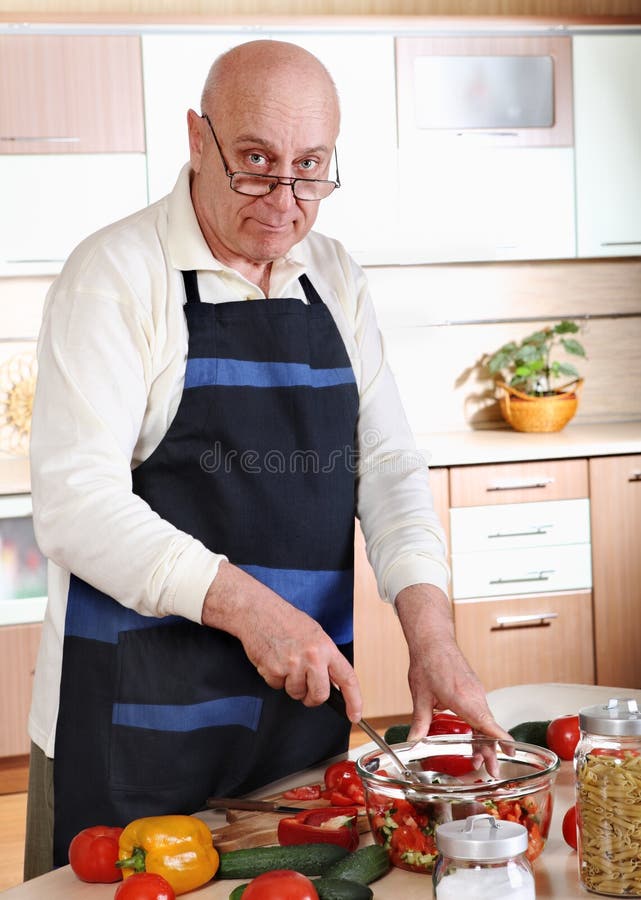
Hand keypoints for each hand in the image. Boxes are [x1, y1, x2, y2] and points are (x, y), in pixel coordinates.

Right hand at [202, 561, 361, 721]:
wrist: (259, 611)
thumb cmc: (286, 620)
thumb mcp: (315, 634)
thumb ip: (324, 657)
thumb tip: (330, 680)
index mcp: (326, 647)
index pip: (347, 678)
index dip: (354, 700)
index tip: (354, 715)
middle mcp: (312, 657)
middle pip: (319, 695)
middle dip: (312, 698)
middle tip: (306, 689)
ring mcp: (292, 664)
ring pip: (296, 692)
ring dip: (290, 684)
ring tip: (285, 662)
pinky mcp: (273, 669)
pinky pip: (277, 686)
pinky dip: (274, 678)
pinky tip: (273, 660)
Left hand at [395, 584, 511, 773]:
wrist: (432, 639)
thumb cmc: (427, 663)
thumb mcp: (421, 696)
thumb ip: (420, 722)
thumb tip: (413, 742)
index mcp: (464, 699)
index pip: (488, 724)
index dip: (500, 741)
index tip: (510, 753)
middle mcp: (475, 695)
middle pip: (489, 728)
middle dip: (491, 751)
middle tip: (490, 771)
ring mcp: (476, 691)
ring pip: (485, 720)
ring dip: (484, 740)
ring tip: (478, 759)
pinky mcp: (473, 688)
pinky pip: (481, 711)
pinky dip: (480, 726)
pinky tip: (471, 737)